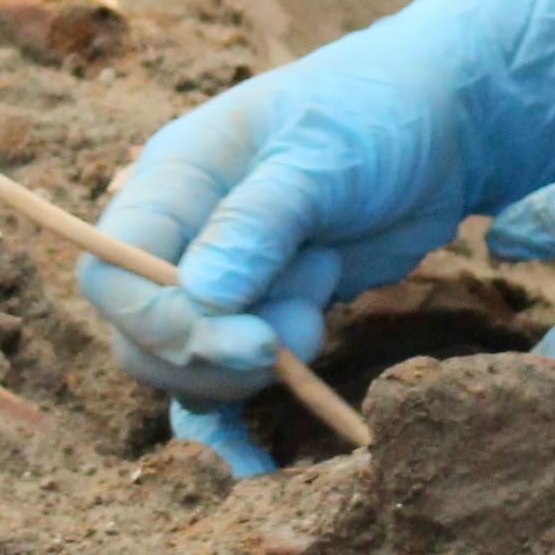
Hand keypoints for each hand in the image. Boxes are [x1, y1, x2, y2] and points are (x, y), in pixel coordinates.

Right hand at [77, 0, 554, 466]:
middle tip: (299, 328)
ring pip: (192, 367)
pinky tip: (273, 439)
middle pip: (142, 336)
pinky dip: (256, 403)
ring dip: (259, 360)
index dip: (161, 321)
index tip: (247, 339)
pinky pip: (233, 378)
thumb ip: (259, 222)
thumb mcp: (322, 155)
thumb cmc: (376, 115)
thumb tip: (201, 294)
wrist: (445, 124)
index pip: (110, 273)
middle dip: (217, 352)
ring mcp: (222, 280)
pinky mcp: (266, 314)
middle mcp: (180, 235)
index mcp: (171, 180)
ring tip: (323, 295)